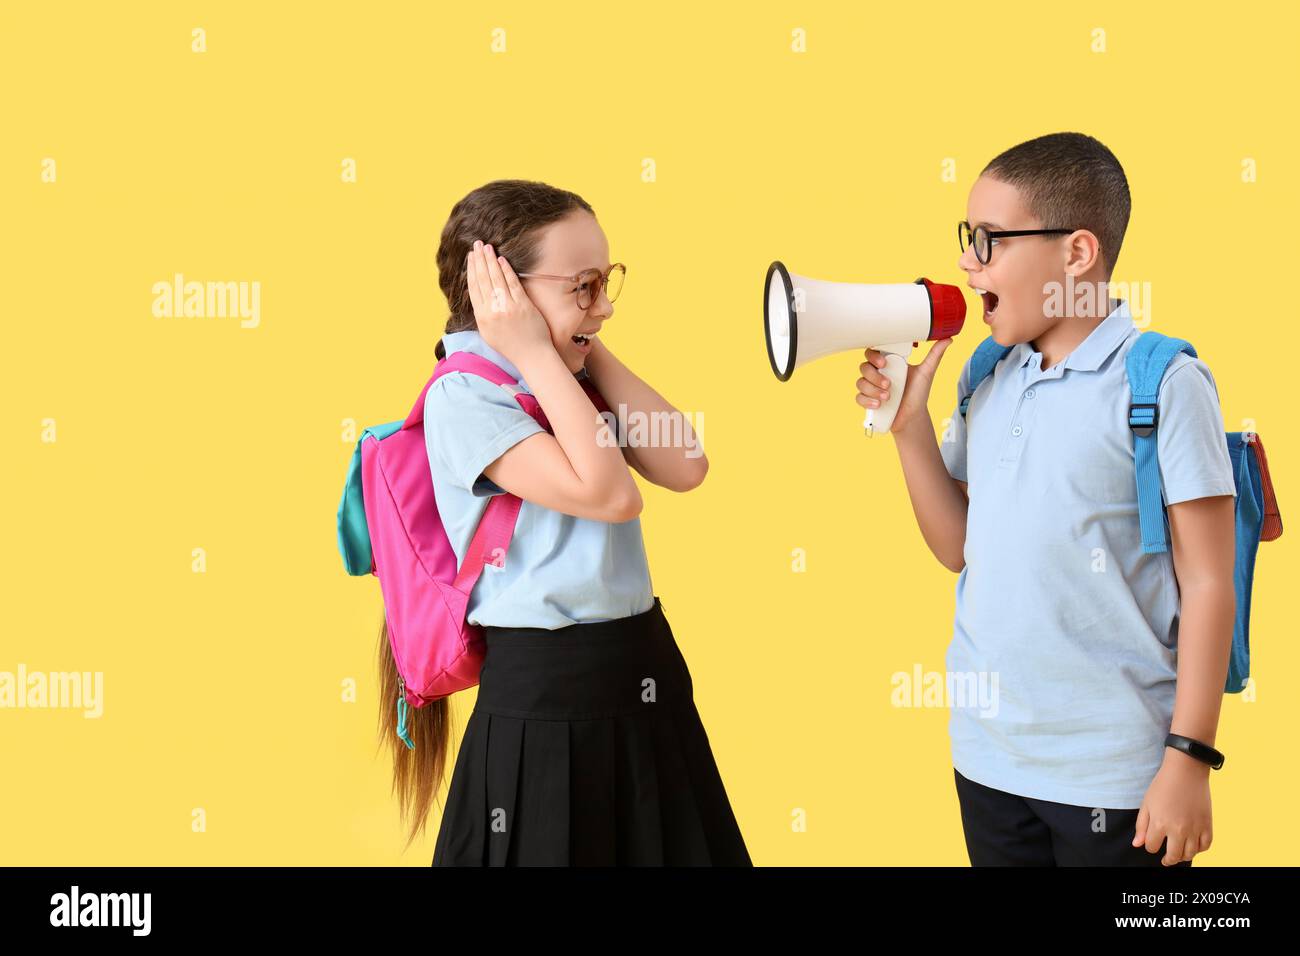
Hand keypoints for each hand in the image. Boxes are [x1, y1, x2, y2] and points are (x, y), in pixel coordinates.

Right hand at [465, 239, 553, 369]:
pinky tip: (502, 259)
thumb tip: (479, 294)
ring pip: (496, 278)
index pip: (474, 288)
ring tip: (486, 247)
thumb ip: (482, 313)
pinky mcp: (522, 305)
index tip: (470, 257)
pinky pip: (512, 283)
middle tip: (476, 245)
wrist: (531, 355)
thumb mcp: (488, 332)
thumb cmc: (510, 345)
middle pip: (483, 279)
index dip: (471, 270)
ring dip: (490, 260)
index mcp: (482, 317)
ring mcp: (508, 307)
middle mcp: (492, 311)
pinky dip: (506, 270)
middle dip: (479, 259)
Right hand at [854, 338, 952, 434]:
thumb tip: (947, 338)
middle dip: (874, 376)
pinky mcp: (867, 401)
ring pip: (860, 382)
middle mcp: (878, 374)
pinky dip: (867, 401)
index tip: (884, 363)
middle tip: (888, 384)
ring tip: (888, 397)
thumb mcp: (927, 372)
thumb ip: (934, 354)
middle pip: (864, 367)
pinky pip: (859, 397)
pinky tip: (879, 405)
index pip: (874, 352)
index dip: (874, 355)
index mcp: (889, 363)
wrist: (913, 416)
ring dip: (873, 390)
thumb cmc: (918, 393)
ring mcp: (871, 387)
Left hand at [1133, 748, 1212, 864]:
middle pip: (1173, 856)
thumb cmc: (1163, 785)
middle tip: (1166, 859)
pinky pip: (1206, 845)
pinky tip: (1193, 845)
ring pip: (1190, 854)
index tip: (1152, 842)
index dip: (1150, 846)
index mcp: (1160, 824)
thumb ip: (1141, 826)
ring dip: (1183, 856)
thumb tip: (1138, 844)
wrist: (1186, 771)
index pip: (1152, 847)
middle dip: (1167, 859)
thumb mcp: (1146, 804)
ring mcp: (1195, 828)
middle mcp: (1178, 829)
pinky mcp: (1207, 825)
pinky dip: (1199, 849)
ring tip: (1178, 852)